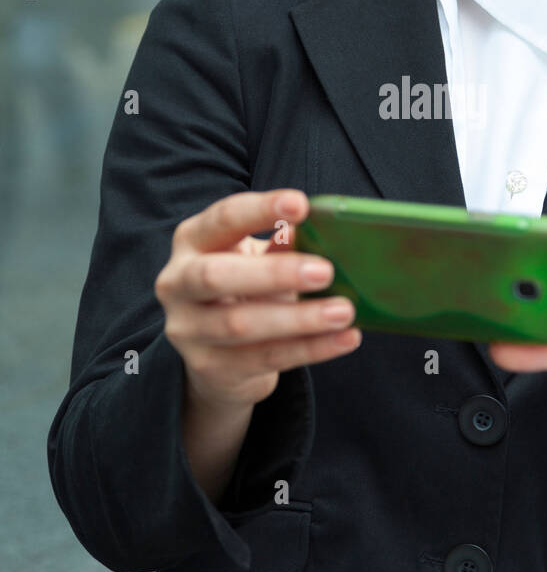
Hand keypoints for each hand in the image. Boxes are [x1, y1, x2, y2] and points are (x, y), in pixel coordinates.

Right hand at [155, 188, 361, 409]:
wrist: (219, 357)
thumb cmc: (246, 289)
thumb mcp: (258, 259)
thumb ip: (282, 246)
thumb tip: (322, 232)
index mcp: (192, 240)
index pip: (222, 219)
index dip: (260, 210)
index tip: (301, 204)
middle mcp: (177, 282)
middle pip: (215, 275)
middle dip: (274, 272)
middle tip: (325, 271)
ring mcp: (188, 329)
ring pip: (241, 324)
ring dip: (299, 318)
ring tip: (343, 311)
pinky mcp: (209, 367)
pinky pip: (265, 358)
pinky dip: (310, 348)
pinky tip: (345, 338)